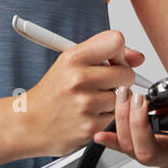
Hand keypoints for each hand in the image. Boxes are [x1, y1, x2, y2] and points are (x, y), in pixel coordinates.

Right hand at [24, 30, 144, 157]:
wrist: (29, 123)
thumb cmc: (51, 93)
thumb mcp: (69, 63)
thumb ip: (104, 53)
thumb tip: (138, 57)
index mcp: (73, 58)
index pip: (116, 41)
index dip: (119, 52)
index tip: (112, 61)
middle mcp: (79, 79)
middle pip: (127, 72)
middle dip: (120, 79)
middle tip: (102, 84)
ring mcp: (85, 104)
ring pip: (123, 97)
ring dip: (113, 100)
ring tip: (91, 101)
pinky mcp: (91, 127)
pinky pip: (116, 117)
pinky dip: (107, 117)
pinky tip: (89, 115)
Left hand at [93, 88, 167, 167]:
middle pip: (149, 150)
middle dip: (140, 124)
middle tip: (140, 100)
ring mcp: (151, 157)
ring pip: (131, 148)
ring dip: (124, 122)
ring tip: (124, 97)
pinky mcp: (136, 152)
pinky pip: (121, 148)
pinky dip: (110, 140)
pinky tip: (100, 134)